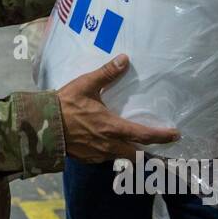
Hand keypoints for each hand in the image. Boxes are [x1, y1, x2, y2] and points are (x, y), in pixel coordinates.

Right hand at [57, 55, 178, 161]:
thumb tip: (125, 60)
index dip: (161, 136)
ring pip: (120, 157)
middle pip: (136, 155)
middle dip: (148, 153)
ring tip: (133, 145)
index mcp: (112, 127)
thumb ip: (107, 74)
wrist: (42, 124)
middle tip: (157, 149)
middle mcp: (109, 145)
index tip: (175, 135)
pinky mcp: (86, 158)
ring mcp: (97, 154)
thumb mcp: (86, 85)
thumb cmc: (65, 104)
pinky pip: (104, 158)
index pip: (144, 135)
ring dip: (129, 152)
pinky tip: (107, 145)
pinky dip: (110, 153)